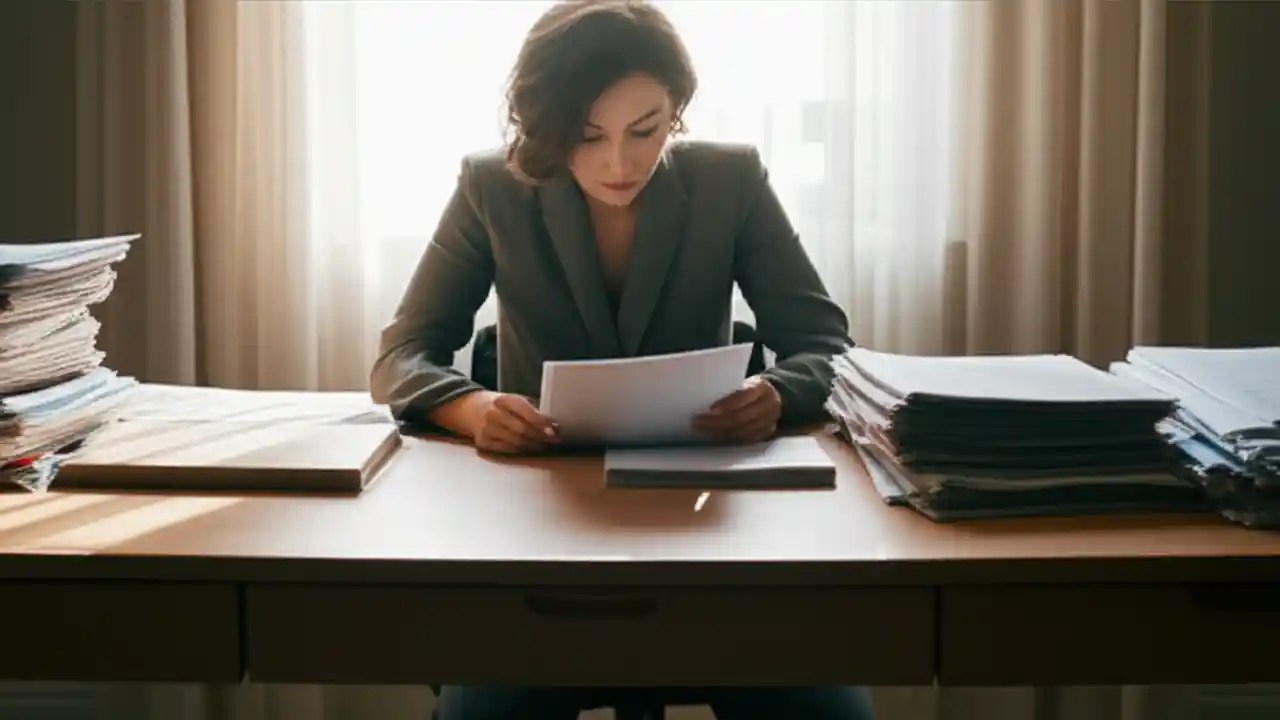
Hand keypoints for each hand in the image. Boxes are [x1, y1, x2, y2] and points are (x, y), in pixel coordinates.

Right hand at [434, 391, 558, 454]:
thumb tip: (553, 422)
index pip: (526, 411)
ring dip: (534, 446)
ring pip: (516, 442)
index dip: (542, 422)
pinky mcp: (483, 443)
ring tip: (546, 446)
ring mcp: (487, 429)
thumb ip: (530, 408)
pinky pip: (507, 449)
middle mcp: (494, 414)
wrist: (467, 408)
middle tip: (555, 440)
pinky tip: (530, 449)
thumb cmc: (497, 404)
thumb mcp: (512, 399)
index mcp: (504, 399)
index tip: (555, 428)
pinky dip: (521, 450)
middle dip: (541, 437)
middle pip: (522, 429)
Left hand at [692, 375, 781, 442]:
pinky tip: (713, 435)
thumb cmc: (750, 388)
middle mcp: (768, 405)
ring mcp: (769, 422)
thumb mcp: (744, 382)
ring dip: (719, 432)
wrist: (773, 397)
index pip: (743, 396)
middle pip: (741, 417)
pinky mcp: (765, 435)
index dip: (726, 404)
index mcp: (762, 387)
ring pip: (741, 431)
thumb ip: (730, 389)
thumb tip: (702, 398)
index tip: (708, 409)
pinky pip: (744, 440)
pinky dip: (727, 438)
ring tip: (701, 429)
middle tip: (697, 422)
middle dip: (716, 421)